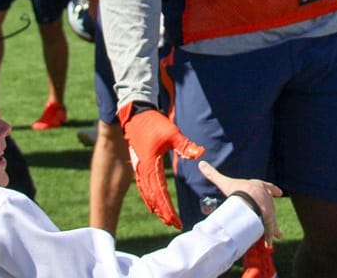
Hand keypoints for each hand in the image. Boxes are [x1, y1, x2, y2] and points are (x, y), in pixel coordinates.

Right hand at [119, 104, 205, 228]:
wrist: (135, 114)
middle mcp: (143, 170)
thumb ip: (185, 145)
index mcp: (150, 165)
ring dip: (156, 205)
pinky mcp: (139, 164)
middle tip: (173, 223)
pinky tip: (153, 200)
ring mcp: (139, 167)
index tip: (175, 221)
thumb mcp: (172, 133)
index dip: (168, 209)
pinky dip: (149, 196)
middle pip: (153, 197)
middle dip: (163, 212)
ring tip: (164, 216)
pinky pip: (143, 185)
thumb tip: (200, 154)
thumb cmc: (154, 122)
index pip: (160, 193)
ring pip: (147, 193)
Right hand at [197, 160, 282, 243]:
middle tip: (274, 213)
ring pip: (272, 219)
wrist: (249, 200)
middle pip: (271, 204)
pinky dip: (268, 236)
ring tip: (277, 235)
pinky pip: (269, 230)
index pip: (267, 187)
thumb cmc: (238, 190)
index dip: (272, 189)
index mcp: (259, 186)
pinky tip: (268, 244)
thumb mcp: (225, 182)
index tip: (279, 192)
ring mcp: (269, 209)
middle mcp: (266, 198)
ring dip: (273, 227)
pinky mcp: (269, 221)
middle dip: (272, 209)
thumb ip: (213, 174)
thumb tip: (200, 163)